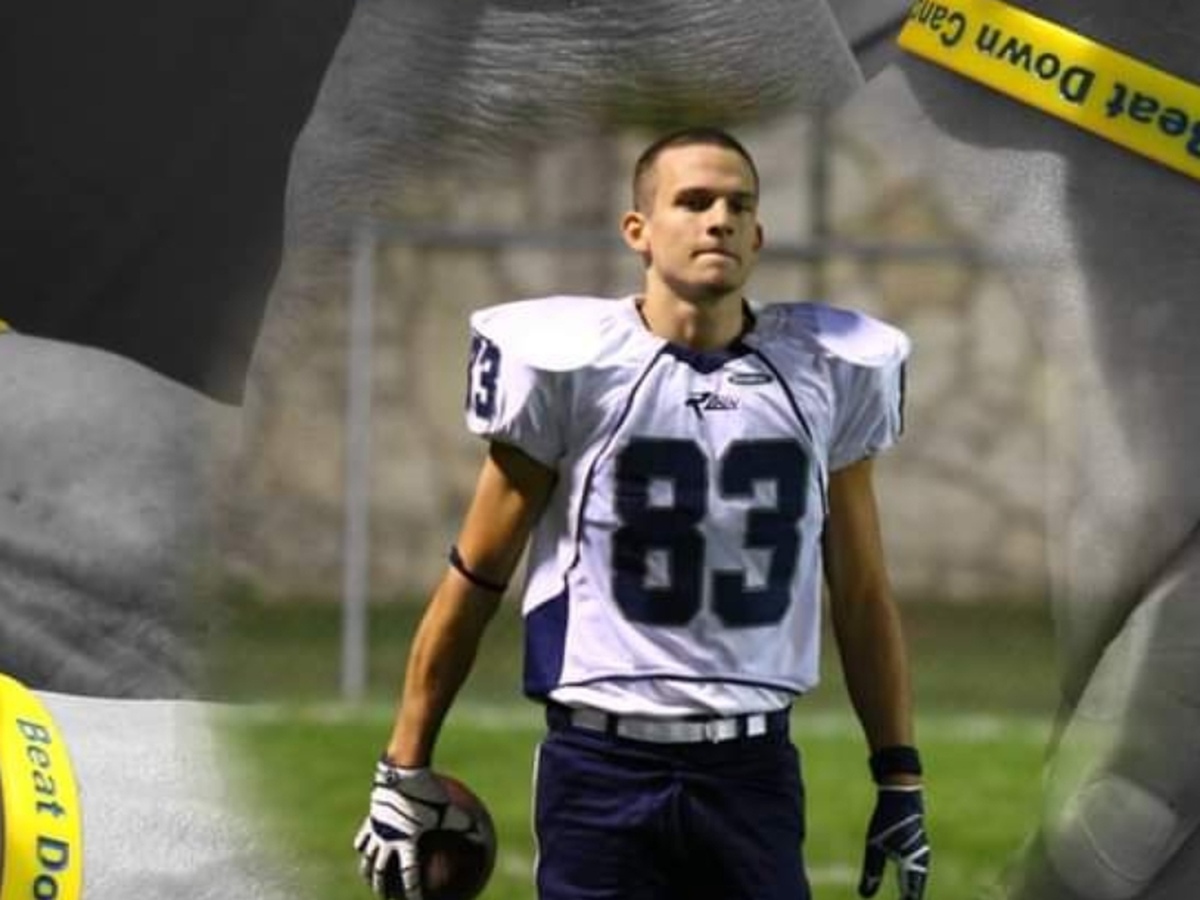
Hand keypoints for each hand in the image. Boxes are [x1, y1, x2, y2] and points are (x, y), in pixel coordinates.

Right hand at [353, 761, 478, 899]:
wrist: (404, 771)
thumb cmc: (430, 792)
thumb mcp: (451, 811)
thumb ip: (465, 827)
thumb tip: (484, 840)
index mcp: (407, 842)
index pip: (409, 875)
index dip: (412, 892)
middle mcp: (388, 839)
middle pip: (379, 871)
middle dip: (381, 888)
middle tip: (385, 898)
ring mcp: (376, 829)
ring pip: (367, 856)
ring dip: (367, 871)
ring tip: (368, 879)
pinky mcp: (371, 817)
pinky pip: (364, 835)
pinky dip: (364, 845)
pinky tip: (364, 847)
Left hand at [859, 784, 930, 899]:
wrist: (902, 796)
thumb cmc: (887, 821)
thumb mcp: (874, 847)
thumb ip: (872, 872)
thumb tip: (865, 896)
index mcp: (912, 864)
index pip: (911, 895)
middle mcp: (921, 863)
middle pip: (916, 891)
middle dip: (908, 899)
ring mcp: (922, 855)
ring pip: (919, 881)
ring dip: (911, 892)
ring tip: (905, 899)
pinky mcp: (919, 849)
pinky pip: (918, 872)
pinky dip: (912, 883)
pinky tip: (907, 884)